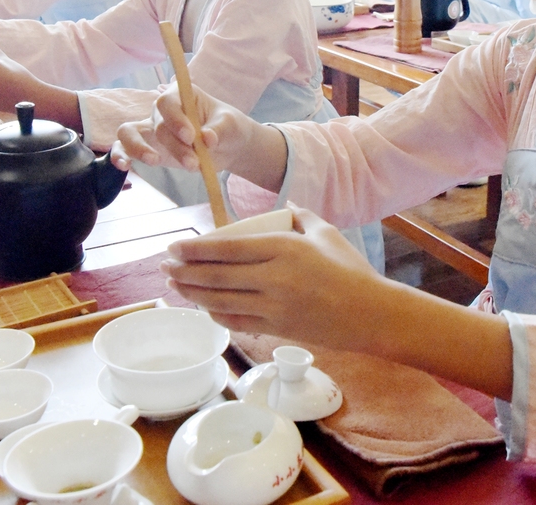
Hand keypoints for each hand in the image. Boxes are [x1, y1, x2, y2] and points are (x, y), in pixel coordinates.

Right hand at [113, 82, 238, 172]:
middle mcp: (163, 110)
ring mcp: (153, 129)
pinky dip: (120, 155)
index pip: (167, 101)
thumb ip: (219, 130)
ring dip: (141, 149)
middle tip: (193, 161)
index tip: (191, 136)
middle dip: (173, 144)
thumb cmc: (228, 127)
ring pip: (131, 133)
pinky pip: (125, 149)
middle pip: (157, 124)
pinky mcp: (148, 148)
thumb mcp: (230, 125)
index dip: (175, 119)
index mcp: (181, 95)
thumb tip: (207, 138)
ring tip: (155, 162)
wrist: (228, 146)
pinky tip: (124, 166)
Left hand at [161, 205, 382, 341]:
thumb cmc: (350, 269)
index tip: (174, 247)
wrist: (371, 314)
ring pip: (221, 300)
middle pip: (217, 275)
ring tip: (173, 287)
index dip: (195, 249)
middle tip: (164, 267)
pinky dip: (216, 314)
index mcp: (283, 247)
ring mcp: (273, 306)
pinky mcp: (277, 328)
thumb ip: (299, 216)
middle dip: (184, 271)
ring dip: (192, 294)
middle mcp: (274, 276)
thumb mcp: (325, 232)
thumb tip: (283, 207)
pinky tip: (204, 307)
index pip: (228, 247)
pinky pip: (237, 321)